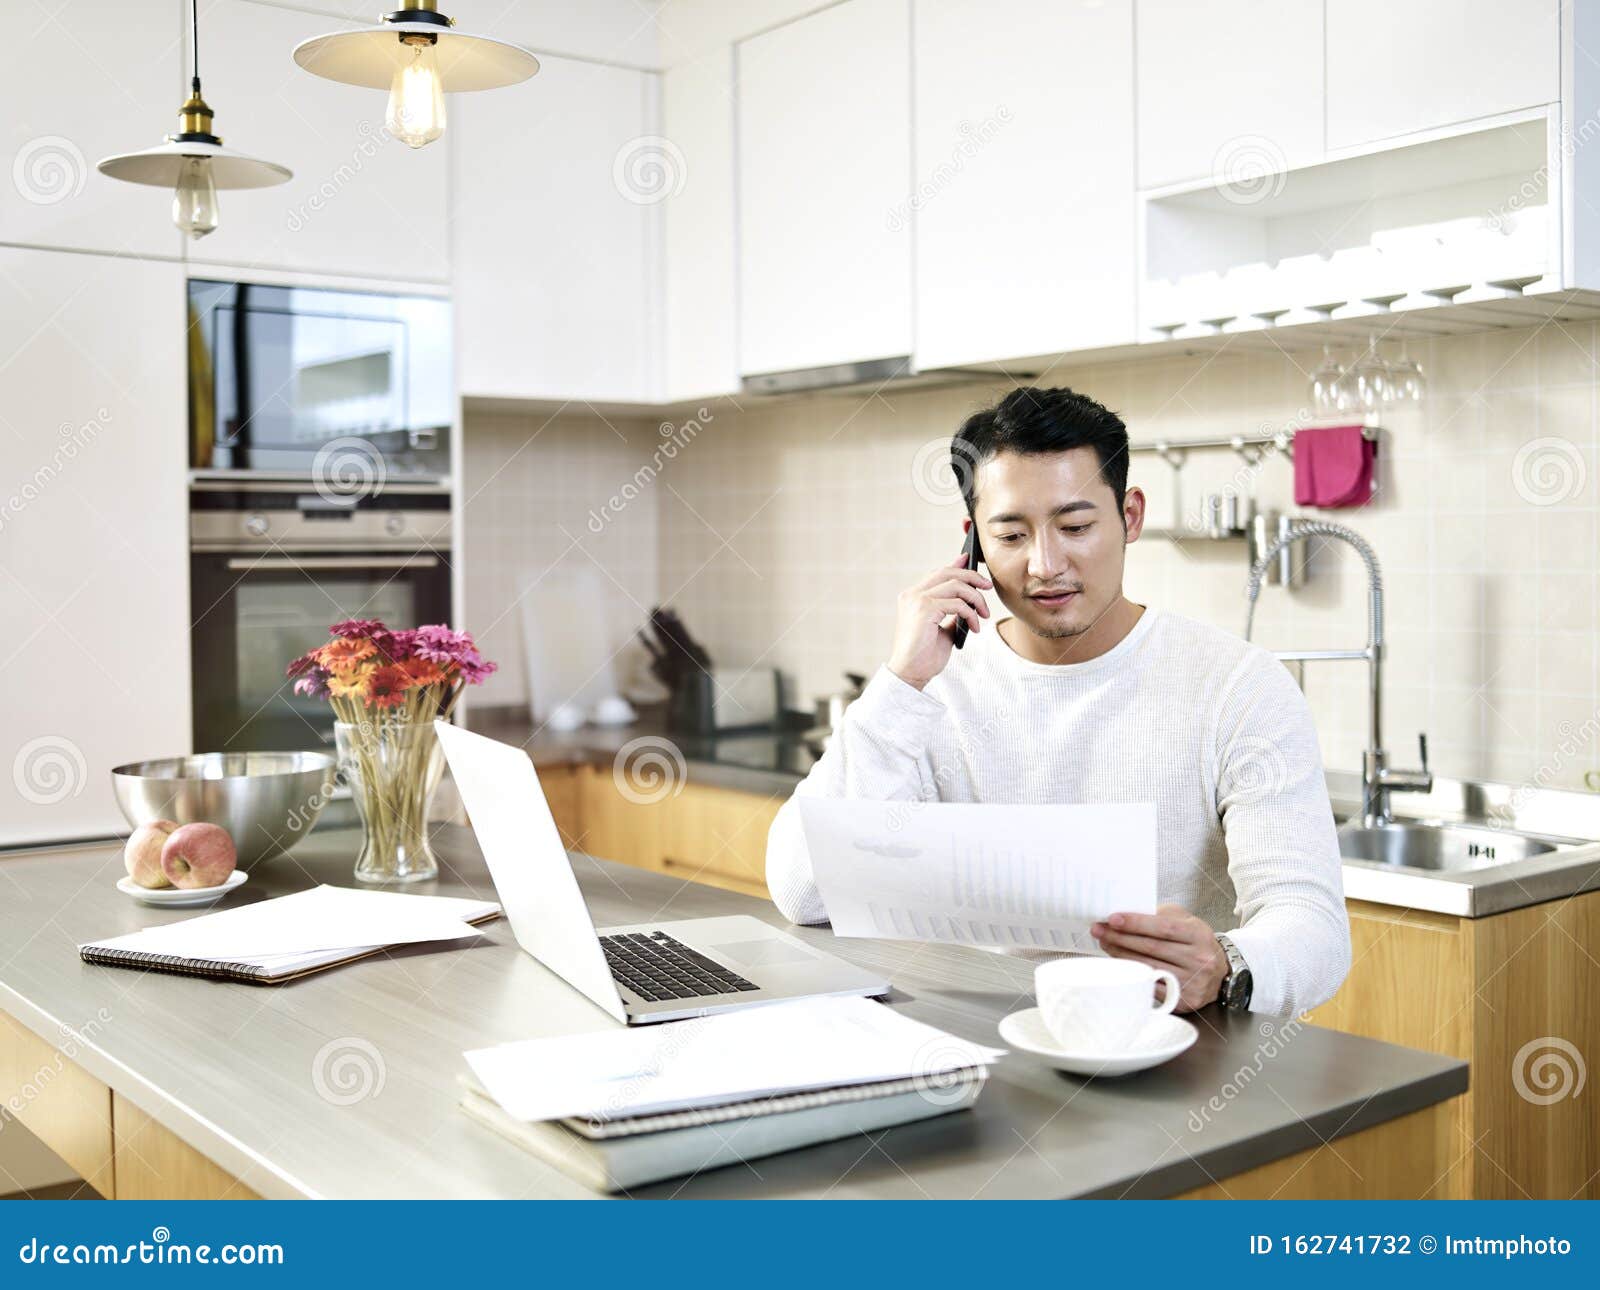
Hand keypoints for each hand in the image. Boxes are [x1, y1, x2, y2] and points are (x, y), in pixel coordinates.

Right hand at [886, 552, 991, 689]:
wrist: (911, 674)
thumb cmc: (925, 655)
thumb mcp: (942, 627)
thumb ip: (951, 610)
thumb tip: (967, 597)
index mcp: (912, 597)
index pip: (938, 573)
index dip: (956, 565)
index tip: (971, 559)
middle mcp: (912, 595)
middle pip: (948, 573)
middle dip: (972, 577)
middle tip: (988, 588)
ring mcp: (917, 601)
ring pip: (956, 586)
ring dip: (976, 599)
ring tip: (984, 615)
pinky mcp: (924, 610)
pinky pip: (958, 604)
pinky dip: (971, 614)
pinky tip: (975, 627)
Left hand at [1090, 903, 1227, 1012]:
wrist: (1220, 973)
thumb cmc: (1196, 943)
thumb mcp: (1186, 921)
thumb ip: (1160, 915)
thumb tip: (1127, 914)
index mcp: (1199, 935)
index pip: (1163, 928)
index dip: (1136, 923)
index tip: (1113, 919)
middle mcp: (1198, 959)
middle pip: (1151, 947)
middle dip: (1120, 937)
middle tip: (1099, 930)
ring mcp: (1192, 982)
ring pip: (1148, 967)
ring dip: (1122, 955)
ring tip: (1105, 944)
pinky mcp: (1184, 1000)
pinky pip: (1152, 986)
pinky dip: (1133, 974)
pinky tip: (1119, 964)